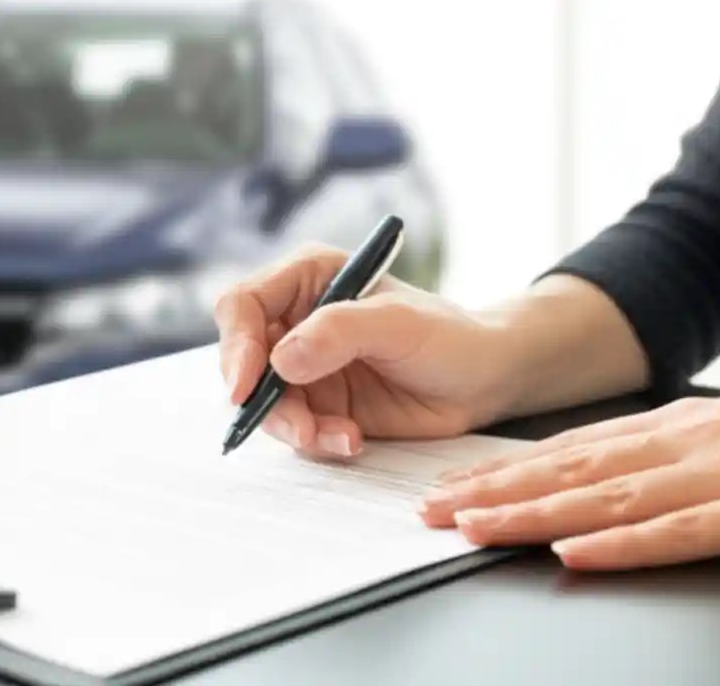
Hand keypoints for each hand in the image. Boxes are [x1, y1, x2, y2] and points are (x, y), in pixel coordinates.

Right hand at [213, 245, 512, 458]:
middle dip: (266, 400)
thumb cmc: (449, 335)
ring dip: (296, 427)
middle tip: (301, 427)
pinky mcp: (319, 405)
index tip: (246, 385)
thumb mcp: (398, 324)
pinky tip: (353, 440)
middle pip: (244, 360)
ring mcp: (305, 366)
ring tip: (342, 436)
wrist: (483, 381)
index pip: (243, 305)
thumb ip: (339, 332)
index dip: (236, 345)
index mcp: (307, 278)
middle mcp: (296, 320)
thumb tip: (281, 360)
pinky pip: (295, 429)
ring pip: (265, 402)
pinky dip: (318, 440)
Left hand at [421, 379, 719, 570]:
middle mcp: (682, 445)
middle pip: (570, 472)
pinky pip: (680, 533)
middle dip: (495, 493)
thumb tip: (613, 480)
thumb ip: (674, 456)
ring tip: (473, 529)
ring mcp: (719, 477)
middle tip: (431, 511)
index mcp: (675, 428)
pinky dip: (622, 545)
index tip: (452, 489)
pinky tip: (574, 553)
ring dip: (532, 516)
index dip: (505, 472)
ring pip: (605, 499)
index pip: (569, 451)